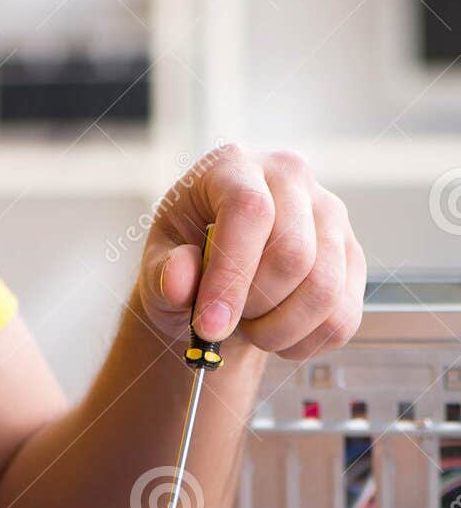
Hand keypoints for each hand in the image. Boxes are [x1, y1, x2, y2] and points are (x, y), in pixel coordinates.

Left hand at [134, 145, 365, 359]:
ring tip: (248, 327)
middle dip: (253, 306)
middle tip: (224, 321)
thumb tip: (179, 281)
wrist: (218, 275)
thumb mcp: (154, 266)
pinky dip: (305, 341)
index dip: (230, 275)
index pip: (249, 210)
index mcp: (232, 166)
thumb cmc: (185, 262)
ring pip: (324, 289)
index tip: (209, 324)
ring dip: (280, 330)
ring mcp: (329, 214)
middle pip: (293, 254)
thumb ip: (161, 274)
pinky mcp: (352, 254)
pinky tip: (277, 333)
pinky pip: (344, 316)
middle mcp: (290, 178)